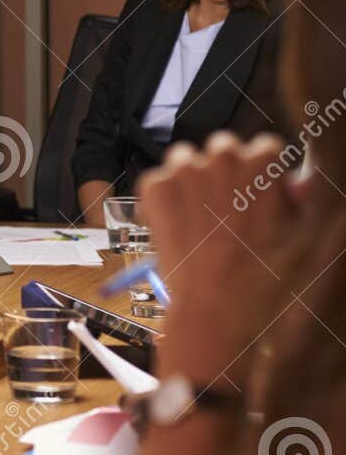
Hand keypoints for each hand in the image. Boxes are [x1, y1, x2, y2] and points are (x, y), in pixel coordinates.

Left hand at [137, 131, 306, 387]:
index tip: (257, 194)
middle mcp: (222, 156)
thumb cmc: (263, 276)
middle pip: (223, 147)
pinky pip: (158, 180)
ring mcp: (184, 170)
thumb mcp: (299, 234)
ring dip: (192, 178)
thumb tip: (296, 182)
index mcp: (263, 162)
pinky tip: (177, 225)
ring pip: (186, 159)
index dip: (261, 174)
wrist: (216, 306)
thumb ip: (296, 199)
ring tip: (199, 216)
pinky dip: (164, 198)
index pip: (263, 147)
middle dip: (225, 170)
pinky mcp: (154, 187)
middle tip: (226, 207)